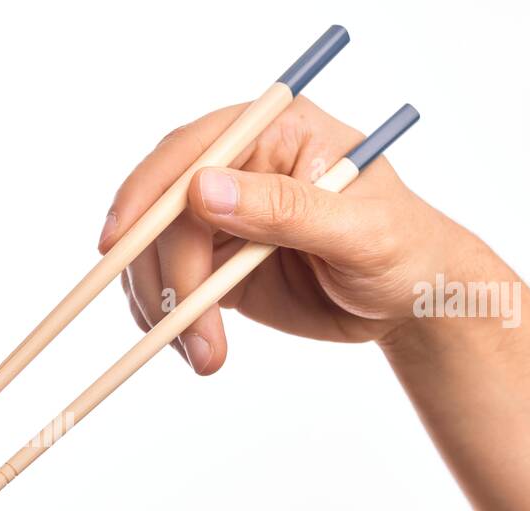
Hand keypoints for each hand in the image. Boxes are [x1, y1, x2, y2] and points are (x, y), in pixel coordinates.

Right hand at [98, 97, 475, 372]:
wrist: (412, 302)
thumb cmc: (404, 250)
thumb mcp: (358, 229)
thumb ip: (283, 208)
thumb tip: (203, 190)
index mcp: (272, 134)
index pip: (189, 151)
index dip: (144, 193)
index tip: (117, 243)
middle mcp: (238, 168)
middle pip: (160, 213)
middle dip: (163, 276)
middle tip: (186, 333)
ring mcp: (221, 218)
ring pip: (154, 256)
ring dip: (163, 310)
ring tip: (206, 357)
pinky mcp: (214, 263)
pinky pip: (167, 289)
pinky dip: (169, 324)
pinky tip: (197, 350)